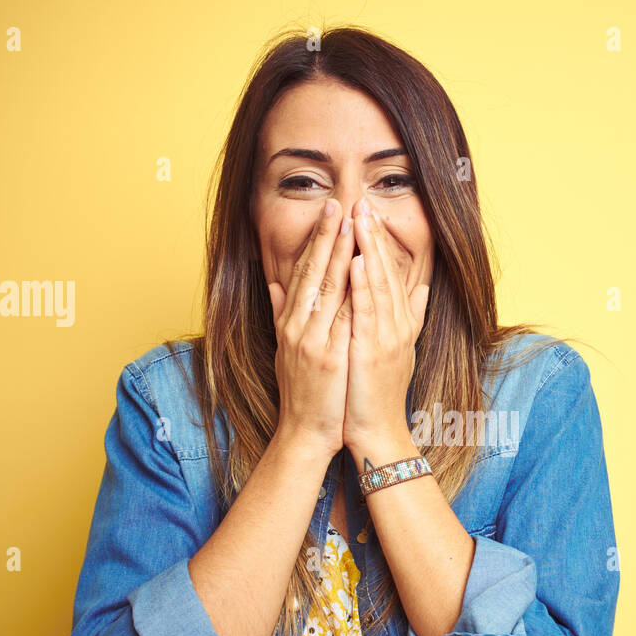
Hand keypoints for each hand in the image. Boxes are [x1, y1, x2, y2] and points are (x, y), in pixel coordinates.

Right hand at [267, 198, 356, 456]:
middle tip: (340, 203)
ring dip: (340, 254)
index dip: (318, 241)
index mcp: (291, 322)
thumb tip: (276, 283)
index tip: (330, 212)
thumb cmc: (303, 392)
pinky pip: (342, 318)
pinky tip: (359, 268)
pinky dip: (351, 291)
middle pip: (314, 273)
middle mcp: (297, 327)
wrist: (305, 432)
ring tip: (352, 225)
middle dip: (328, 236)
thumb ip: (281, 313)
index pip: (305, 272)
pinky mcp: (328, 357)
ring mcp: (312, 341)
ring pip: (328, 289)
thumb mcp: (285, 348)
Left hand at [343, 199, 429, 458]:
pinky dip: (363, 284)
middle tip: (363, 202)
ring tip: (360, 219)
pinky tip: (355, 260)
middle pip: (387, 272)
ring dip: (369, 249)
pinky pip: (368, 311)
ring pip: (379, 285)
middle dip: (374, 236)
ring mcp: (387, 338)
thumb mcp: (397, 349)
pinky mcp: (374, 351)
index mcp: (399, 324)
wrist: (377, 432)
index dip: (380, 243)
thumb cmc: (377, 394)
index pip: (390, 274)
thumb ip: (409, 317)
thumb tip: (421, 290)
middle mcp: (397, 326)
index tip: (369, 214)